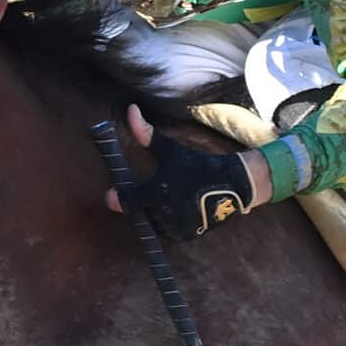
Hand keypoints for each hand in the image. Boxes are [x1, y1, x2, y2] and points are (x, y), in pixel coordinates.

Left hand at [106, 105, 269, 239]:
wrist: (234, 184)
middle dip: (141, 202)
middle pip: (140, 212)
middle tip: (147, 192)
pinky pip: (168, 231)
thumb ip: (146, 133)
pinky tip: (175, 207)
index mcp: (156, 192)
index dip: (117, 198)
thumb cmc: (198, 165)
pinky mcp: (187, 236)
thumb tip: (130, 110)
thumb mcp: (170, 149)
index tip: (111, 194)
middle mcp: (164, 213)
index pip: (127, 200)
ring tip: (163, 199)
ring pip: (154, 223)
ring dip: (154, 213)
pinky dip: (168, 221)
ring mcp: (176, 227)